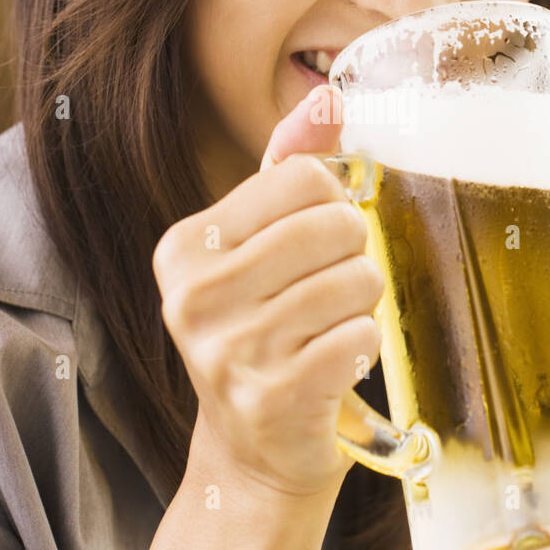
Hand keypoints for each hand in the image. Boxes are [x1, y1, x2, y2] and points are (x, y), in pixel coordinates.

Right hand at [153, 85, 383, 496]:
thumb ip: (290, 167)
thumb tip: (329, 95)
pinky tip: (336, 364)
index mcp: (185, 247)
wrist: (253, 455)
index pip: (302, 177)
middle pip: (334, 225)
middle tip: (332, 290)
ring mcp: (230, 353)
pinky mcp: (275, 399)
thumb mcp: (260, 247)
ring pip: (358, 281)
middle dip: (355, 254)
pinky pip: (361, 336)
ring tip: (332, 329)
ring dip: (364, 304)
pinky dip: (364, 347)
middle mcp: (194, 297)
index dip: (332, 205)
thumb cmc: (264, 334)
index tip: (316, 244)